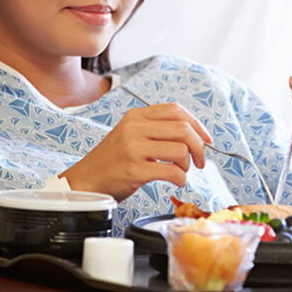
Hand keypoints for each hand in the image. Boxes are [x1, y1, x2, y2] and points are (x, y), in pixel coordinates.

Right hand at [60, 103, 212, 200]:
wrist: (86, 180)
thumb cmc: (113, 161)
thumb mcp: (131, 134)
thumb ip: (156, 129)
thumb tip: (194, 135)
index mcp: (136, 116)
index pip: (176, 110)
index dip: (197, 124)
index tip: (206, 139)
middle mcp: (134, 128)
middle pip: (183, 130)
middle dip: (199, 147)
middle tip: (200, 161)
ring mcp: (133, 149)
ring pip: (180, 150)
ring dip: (188, 165)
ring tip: (181, 171)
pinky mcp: (134, 170)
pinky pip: (171, 172)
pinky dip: (181, 179)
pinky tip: (177, 181)